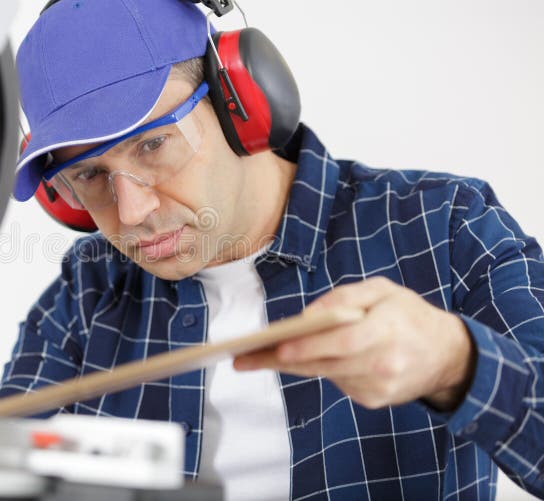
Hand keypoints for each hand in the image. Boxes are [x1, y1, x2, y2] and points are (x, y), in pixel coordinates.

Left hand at [233, 277, 476, 410]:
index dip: (309, 347)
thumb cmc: (408, 314)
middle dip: (280, 361)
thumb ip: (346, 296)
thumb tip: (309, 314)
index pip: (343, 342)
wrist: (447, 355)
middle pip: (323, 364)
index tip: (278, 348)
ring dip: (291, 365)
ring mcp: (379, 387)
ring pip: (324, 375)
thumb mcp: (383, 290)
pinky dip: (320, 369)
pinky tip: (305, 358)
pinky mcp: (374, 401)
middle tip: (243, 359)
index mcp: (388, 330)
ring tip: (256, 357)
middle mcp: (384, 364)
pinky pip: (336, 383)